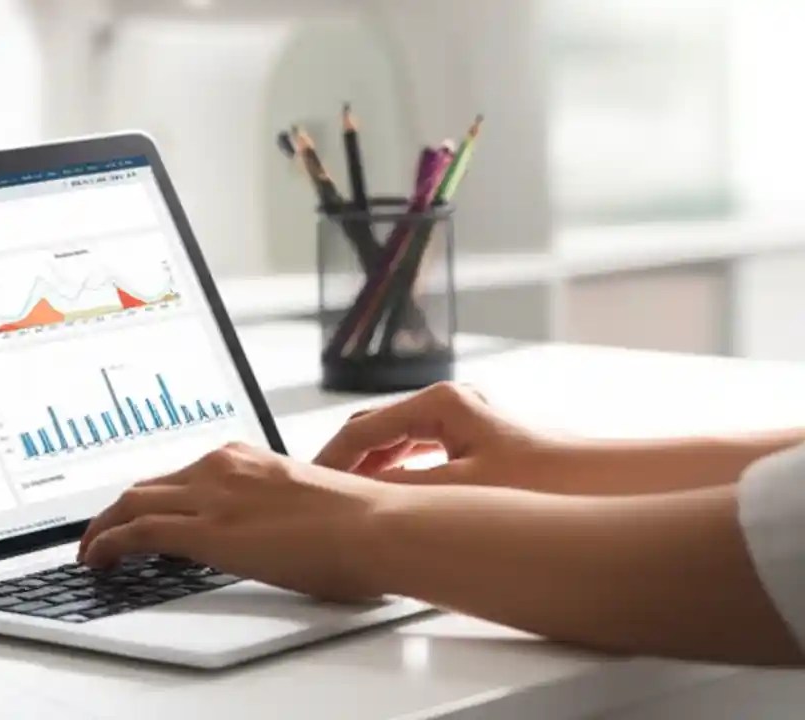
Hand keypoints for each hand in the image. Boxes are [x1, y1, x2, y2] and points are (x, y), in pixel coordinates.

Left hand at [77, 442, 389, 601]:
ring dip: (104, 526)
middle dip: (120, 509)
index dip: (153, 495)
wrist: (374, 526)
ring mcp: (211, 494)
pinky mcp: (206, 528)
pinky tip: (96, 559)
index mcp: (248, 458)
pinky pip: (136, 531)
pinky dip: (107, 542)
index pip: (182, 473)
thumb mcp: (307, 505)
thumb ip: (277, 511)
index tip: (141, 511)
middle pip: (149, 484)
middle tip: (104, 532)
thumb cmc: (359, 523)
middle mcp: (222, 466)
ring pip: (132, 502)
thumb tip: (272, 533)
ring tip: (91, 550)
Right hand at [314, 382, 549, 487]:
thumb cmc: (546, 479)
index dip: (330, 460)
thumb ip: (401, 492)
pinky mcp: (477, 437)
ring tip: (348, 498)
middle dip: (345, 461)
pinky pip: (420, 450)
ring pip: (398, 439)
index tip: (309, 486)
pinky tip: (392, 497)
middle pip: (376, 428)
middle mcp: (451, 401)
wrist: (602, 484)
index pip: (362, 428)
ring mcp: (465, 417)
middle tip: (320, 493)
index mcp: (441, 402)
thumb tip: (357, 501)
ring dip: (371, 467)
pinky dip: (398, 470)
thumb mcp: (459, 490)